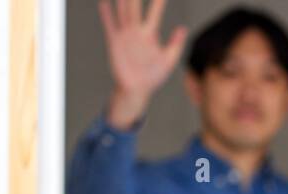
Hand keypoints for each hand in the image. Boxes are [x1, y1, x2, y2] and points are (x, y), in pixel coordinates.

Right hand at [99, 0, 187, 128]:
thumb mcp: (168, 60)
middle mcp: (137, 31)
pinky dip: (107, 15)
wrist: (137, 90)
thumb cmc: (154, 76)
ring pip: (123, 12)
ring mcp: (125, 35)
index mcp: (150, 34)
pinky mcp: (115, 43)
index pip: (154, 11)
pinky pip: (110, 26)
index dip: (158, 0)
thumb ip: (175, 44)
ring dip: (123, 1)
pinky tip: (104, 3)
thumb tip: (183, 28)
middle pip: (136, 7)